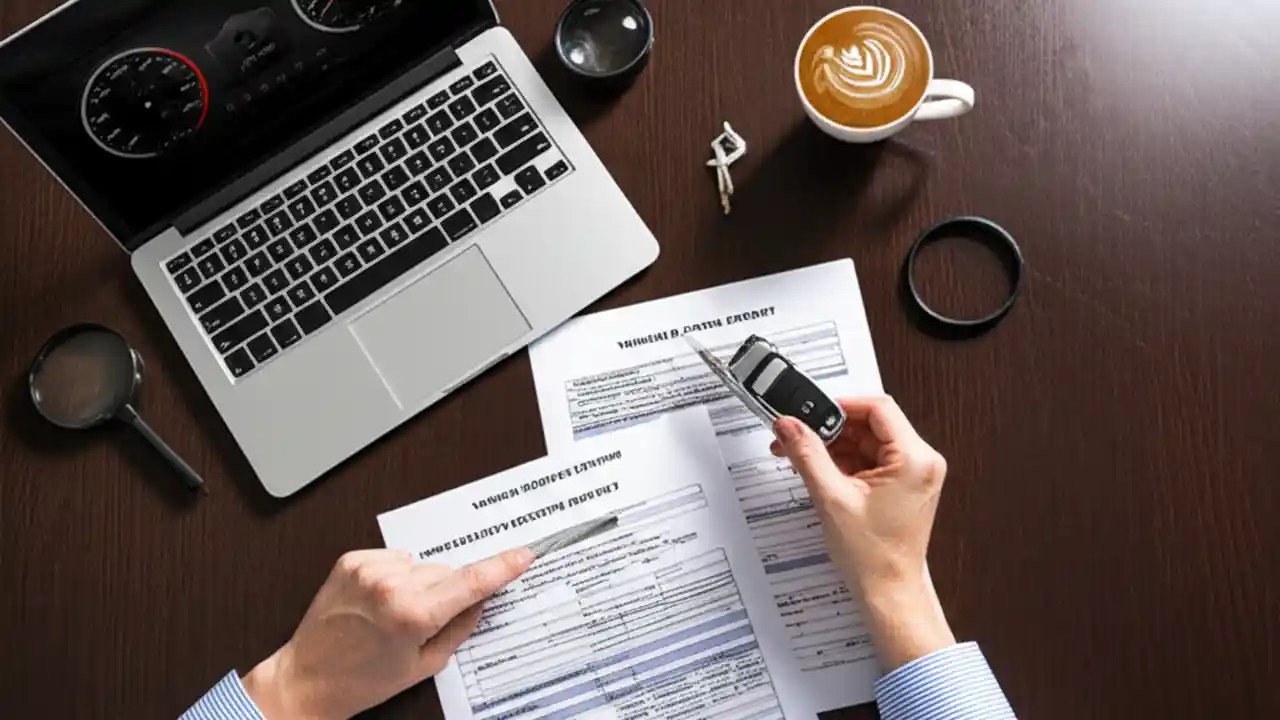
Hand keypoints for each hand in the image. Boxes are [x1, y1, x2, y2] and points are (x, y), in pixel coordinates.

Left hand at [243, 547, 533, 719]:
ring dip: (417, 582)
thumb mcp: (425, 664)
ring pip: (420, 564)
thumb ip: (461, 627)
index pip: (471, 582)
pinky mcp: (351, 560)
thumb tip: (482, 598)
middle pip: (446, 572)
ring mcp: (369, 570)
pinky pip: (394, 558)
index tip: (523, 554)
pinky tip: (377, 600)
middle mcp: (391, 585)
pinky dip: (393, 574)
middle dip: (446, 592)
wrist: (307, 678)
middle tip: (423, 621)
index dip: (501, 567)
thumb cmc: (364, 680)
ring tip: (392, 613)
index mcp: (413, 615)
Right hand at [771, 396, 954, 669]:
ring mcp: (913, 474)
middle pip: (870, 424)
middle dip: (830, 429)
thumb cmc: (872, 557)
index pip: (877, 408)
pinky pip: (870, 460)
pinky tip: (819, 471)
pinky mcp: (902, 485)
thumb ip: (807, 454)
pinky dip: (844, 462)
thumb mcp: (831, 497)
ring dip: (834, 446)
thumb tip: (789, 425)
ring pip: (867, 441)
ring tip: (801, 457)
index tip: (811, 410)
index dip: (840, 405)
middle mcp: (921, 462)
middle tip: (796, 435)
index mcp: (914, 459)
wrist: (887, 593)